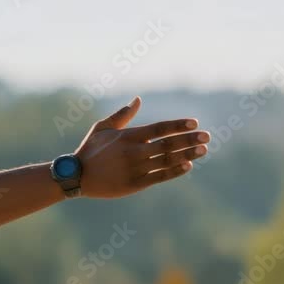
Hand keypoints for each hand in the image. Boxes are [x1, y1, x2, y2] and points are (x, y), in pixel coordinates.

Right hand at [75, 96, 209, 198]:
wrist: (76, 177)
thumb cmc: (90, 150)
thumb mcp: (102, 128)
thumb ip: (122, 115)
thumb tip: (138, 100)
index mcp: (127, 136)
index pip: (159, 128)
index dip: (177, 125)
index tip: (194, 123)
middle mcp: (133, 151)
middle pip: (168, 143)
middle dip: (189, 139)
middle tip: (207, 136)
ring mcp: (135, 168)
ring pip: (167, 160)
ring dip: (187, 154)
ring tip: (203, 149)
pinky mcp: (134, 184)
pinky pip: (160, 176)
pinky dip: (175, 171)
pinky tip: (188, 165)